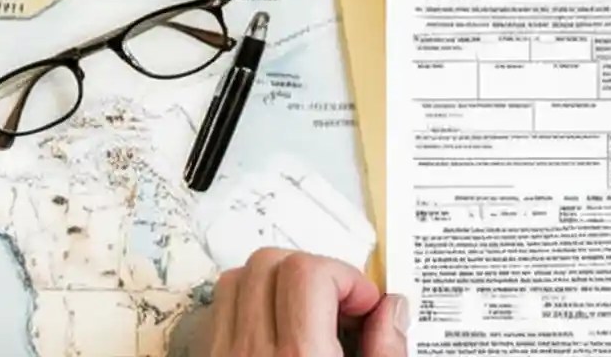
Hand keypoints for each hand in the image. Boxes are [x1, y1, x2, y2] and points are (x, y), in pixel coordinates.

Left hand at [198, 248, 407, 356]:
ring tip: (308, 316)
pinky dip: (249, 307)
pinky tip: (278, 334)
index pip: (309, 273)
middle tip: (340, 307)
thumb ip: (387, 351)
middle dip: (313, 272)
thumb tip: (391, 309)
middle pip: (270, 263)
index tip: (366, 305)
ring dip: (276, 283)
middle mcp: (252, 353)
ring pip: (237, 279)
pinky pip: (218, 312)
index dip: (347, 278)